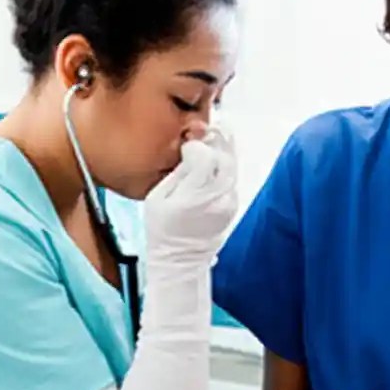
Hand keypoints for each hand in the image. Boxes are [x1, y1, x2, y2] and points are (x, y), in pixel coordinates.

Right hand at [144, 129, 237, 267]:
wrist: (181, 260)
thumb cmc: (162, 229)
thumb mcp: (156, 198)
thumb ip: (176, 171)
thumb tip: (190, 149)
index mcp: (192, 196)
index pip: (205, 157)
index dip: (196, 145)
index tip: (186, 144)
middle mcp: (215, 198)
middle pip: (224, 157)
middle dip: (215, 139)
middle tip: (205, 130)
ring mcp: (228, 202)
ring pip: (232, 165)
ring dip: (222, 149)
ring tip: (210, 139)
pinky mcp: (233, 205)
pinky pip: (231, 177)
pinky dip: (224, 166)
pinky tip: (213, 163)